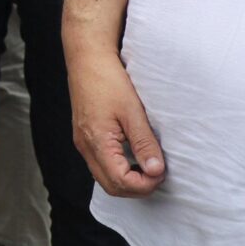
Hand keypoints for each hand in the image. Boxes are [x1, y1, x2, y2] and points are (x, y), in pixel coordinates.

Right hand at [68, 47, 167, 198]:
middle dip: (137, 187)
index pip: (120, 182)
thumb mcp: (132, 111)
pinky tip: (133, 156)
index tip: (161, 172)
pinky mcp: (84, 136)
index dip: (144, 184)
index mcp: (96, 142)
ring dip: (127, 179)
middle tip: (157, 173)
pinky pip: (100, 164)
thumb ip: (144, 143)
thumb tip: (156, 171)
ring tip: (148, 165)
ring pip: (104, 177)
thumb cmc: (108, 80)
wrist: (86, 58)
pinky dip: (118, 168)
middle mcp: (85, 146)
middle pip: (111, 186)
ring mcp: (82, 142)